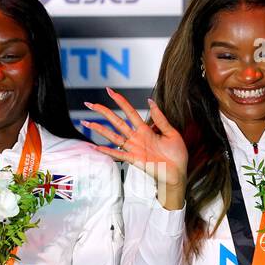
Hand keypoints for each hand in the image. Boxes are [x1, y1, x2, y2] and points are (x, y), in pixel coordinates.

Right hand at [83, 88, 187, 209]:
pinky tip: (97, 147)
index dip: (120, 101)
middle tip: (90, 104)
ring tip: (86, 123)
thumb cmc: (177, 155)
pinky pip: (119, 154)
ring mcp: (134, 148)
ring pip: (113, 136)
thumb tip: (151, 101)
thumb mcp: (171, 132)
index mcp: (146, 129)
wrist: (178, 173)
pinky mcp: (134, 160)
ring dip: (99, 129)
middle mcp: (137, 137)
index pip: (129, 111)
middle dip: (103, 112)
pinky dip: (108, 151)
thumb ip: (160, 118)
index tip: (109, 91)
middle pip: (116, 121)